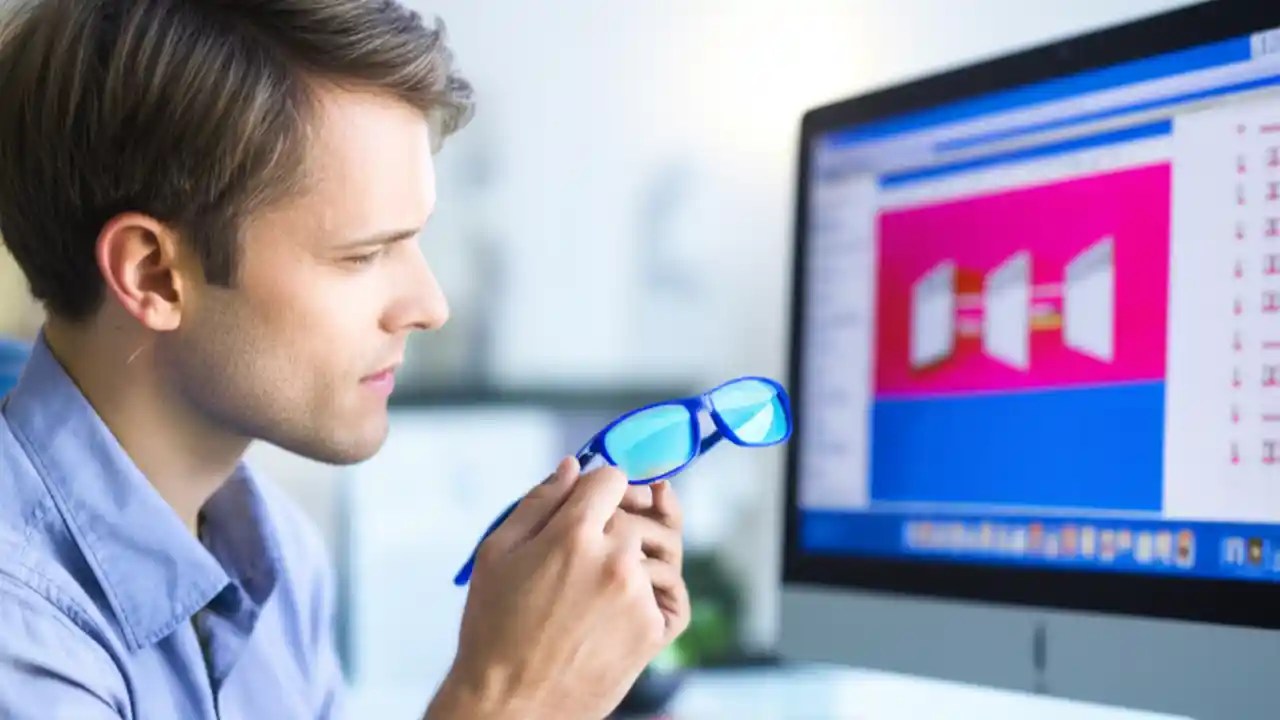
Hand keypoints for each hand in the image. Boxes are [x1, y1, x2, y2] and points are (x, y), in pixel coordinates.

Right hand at [427, 458, 689, 719]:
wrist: (509, 704)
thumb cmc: (494, 629)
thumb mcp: (497, 554)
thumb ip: (539, 503)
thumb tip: (572, 467)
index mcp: (573, 533)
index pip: (613, 478)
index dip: (602, 487)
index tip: (593, 503)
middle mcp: (614, 559)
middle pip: (638, 514)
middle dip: (622, 518)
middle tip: (600, 539)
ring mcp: (638, 597)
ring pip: (659, 553)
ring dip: (644, 555)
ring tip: (613, 574)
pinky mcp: (652, 632)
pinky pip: (674, 596)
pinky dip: (661, 592)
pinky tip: (635, 598)